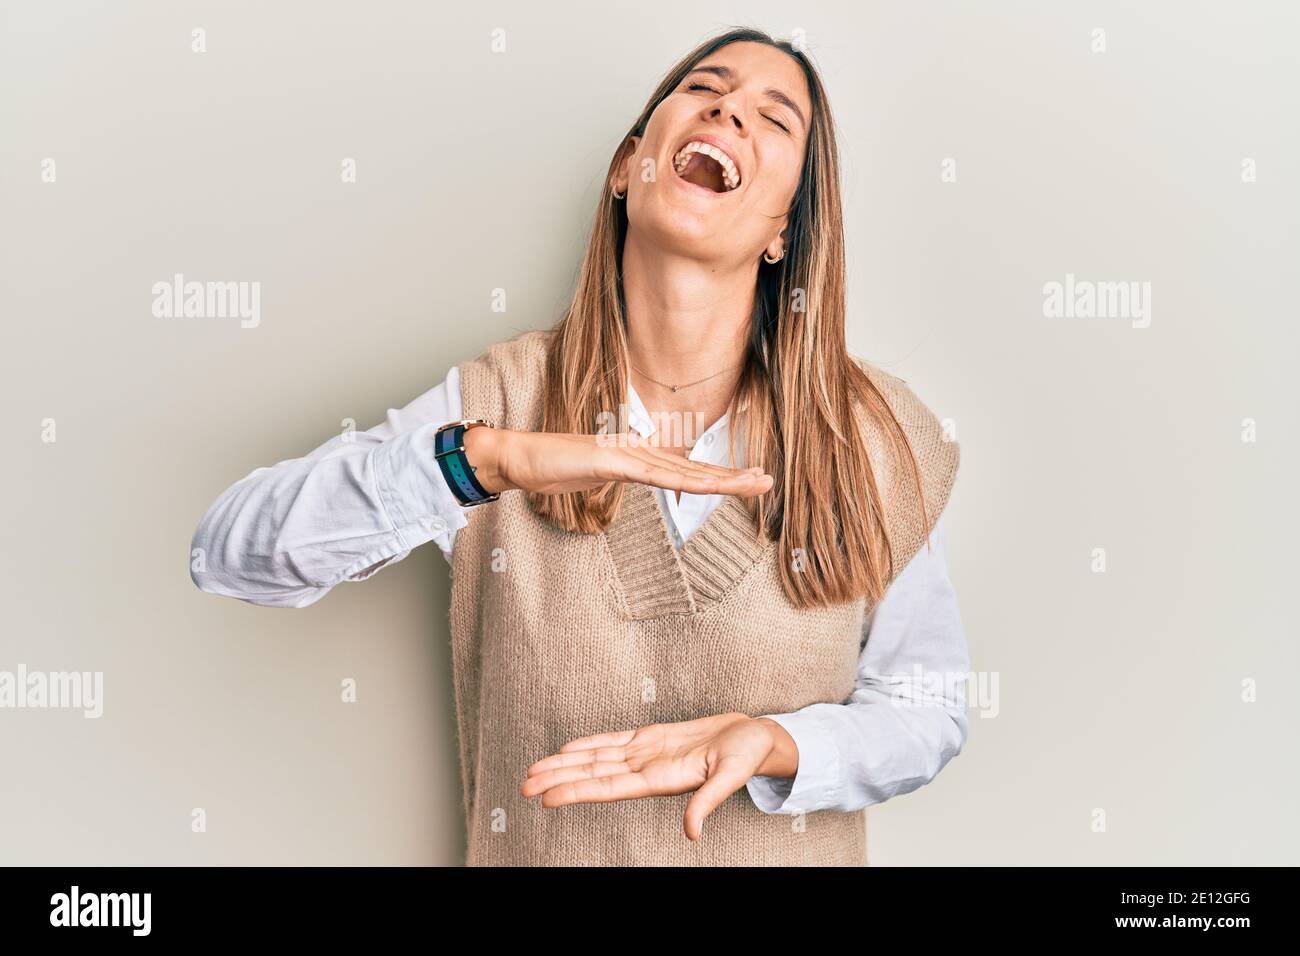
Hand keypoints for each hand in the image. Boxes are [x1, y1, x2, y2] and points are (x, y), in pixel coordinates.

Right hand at [462, 425, 771, 498]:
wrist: (521, 456)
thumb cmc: (553, 467)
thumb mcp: (596, 477)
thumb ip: (619, 477)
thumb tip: (635, 479)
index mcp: (638, 457)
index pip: (685, 472)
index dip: (718, 476)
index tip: (748, 481)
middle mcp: (639, 452)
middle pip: (693, 469)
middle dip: (733, 476)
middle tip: (769, 481)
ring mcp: (627, 454)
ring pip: (683, 471)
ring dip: (721, 479)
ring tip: (755, 482)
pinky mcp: (612, 459)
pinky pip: (654, 474)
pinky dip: (682, 479)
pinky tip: (706, 484)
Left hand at [519, 713, 798, 839]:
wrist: (756, 736)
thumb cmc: (747, 755)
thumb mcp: (731, 776)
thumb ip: (708, 802)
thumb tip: (691, 833)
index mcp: (660, 780)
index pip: (608, 787)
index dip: (576, 791)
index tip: (547, 797)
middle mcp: (646, 769)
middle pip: (593, 775)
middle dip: (558, 780)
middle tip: (523, 786)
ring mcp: (647, 753)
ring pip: (597, 759)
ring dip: (565, 764)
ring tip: (534, 771)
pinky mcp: (652, 737)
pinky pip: (614, 740)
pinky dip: (589, 744)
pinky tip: (567, 749)